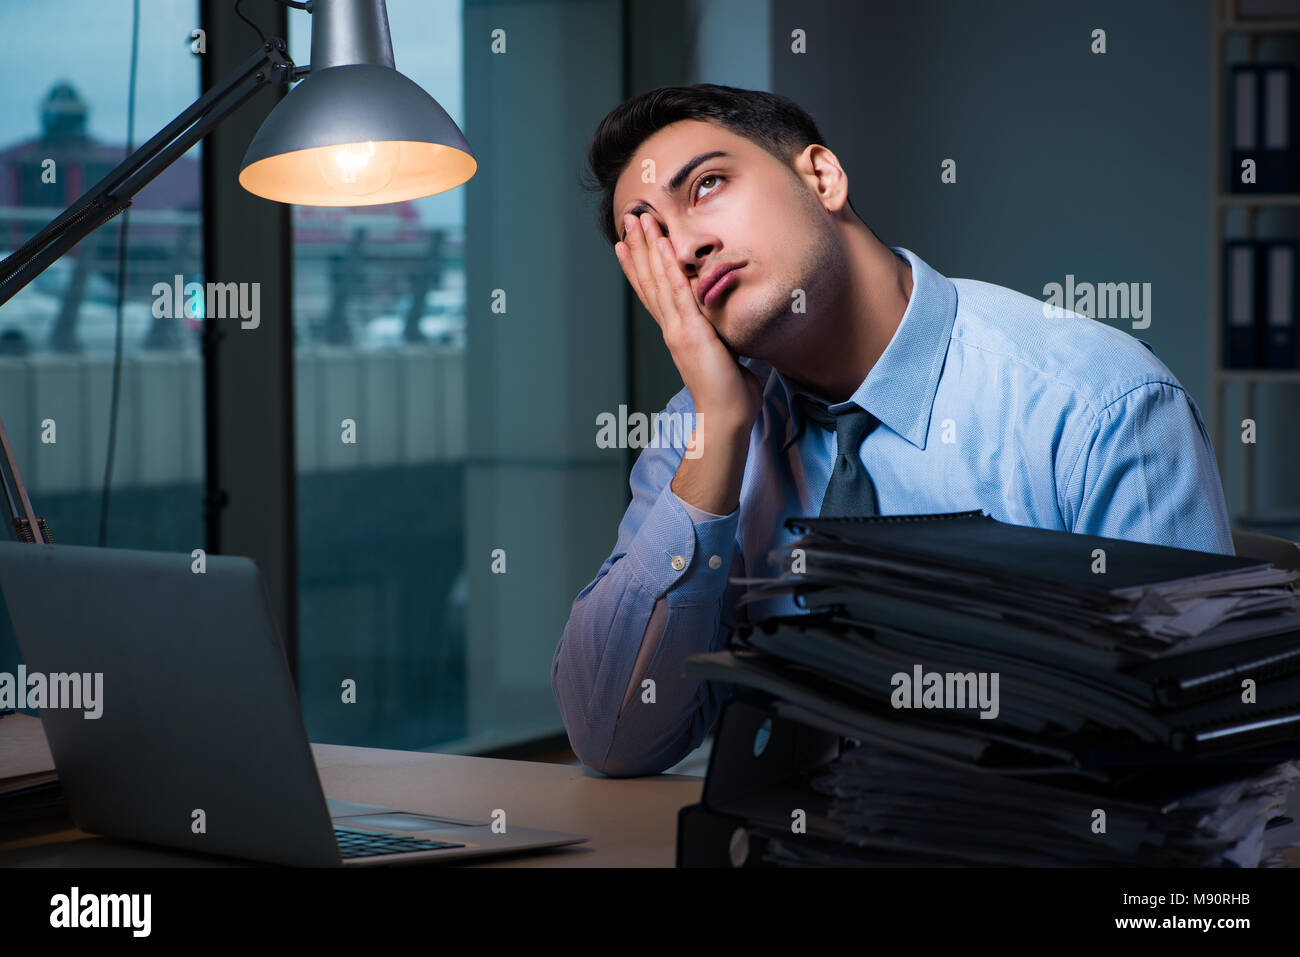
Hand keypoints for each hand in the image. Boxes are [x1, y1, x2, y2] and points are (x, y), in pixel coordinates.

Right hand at [615, 212, 762, 429]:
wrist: (725, 416)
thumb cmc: (729, 393)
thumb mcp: (723, 355)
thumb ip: (719, 337)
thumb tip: (728, 327)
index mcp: (677, 333)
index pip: (653, 294)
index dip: (638, 268)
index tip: (626, 246)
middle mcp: (671, 328)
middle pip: (649, 281)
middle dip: (638, 249)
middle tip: (628, 220)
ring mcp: (678, 329)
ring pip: (658, 281)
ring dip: (647, 248)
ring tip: (638, 221)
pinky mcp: (690, 332)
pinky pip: (678, 293)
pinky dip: (668, 268)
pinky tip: (661, 246)